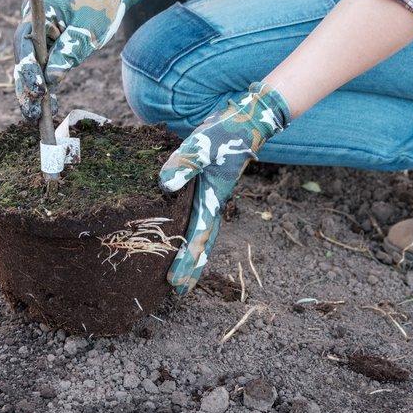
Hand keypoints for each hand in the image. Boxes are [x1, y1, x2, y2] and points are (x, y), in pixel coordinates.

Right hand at [13, 0, 146, 119]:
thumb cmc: (100, 6)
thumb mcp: (87, 30)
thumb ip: (68, 52)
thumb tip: (51, 80)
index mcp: (37, 10)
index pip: (25, 43)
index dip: (28, 68)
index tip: (38, 89)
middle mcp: (32, 23)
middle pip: (22, 58)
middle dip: (26, 86)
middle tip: (31, 112)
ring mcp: (38, 35)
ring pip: (29, 67)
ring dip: (32, 92)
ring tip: (35, 116)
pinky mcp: (48, 47)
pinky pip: (42, 69)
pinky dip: (45, 87)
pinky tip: (49, 106)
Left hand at [159, 82, 290, 294]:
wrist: (249, 121)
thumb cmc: (226, 133)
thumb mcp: (202, 145)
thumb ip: (184, 163)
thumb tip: (164, 185)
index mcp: (211, 200)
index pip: (197, 238)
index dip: (185, 262)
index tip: (175, 284)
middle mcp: (212, 203)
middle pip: (202, 243)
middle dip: (191, 268)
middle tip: (179, 292)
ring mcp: (211, 196)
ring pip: (202, 232)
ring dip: (192, 253)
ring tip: (180, 272)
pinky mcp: (207, 186)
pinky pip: (198, 216)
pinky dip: (191, 232)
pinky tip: (180, 235)